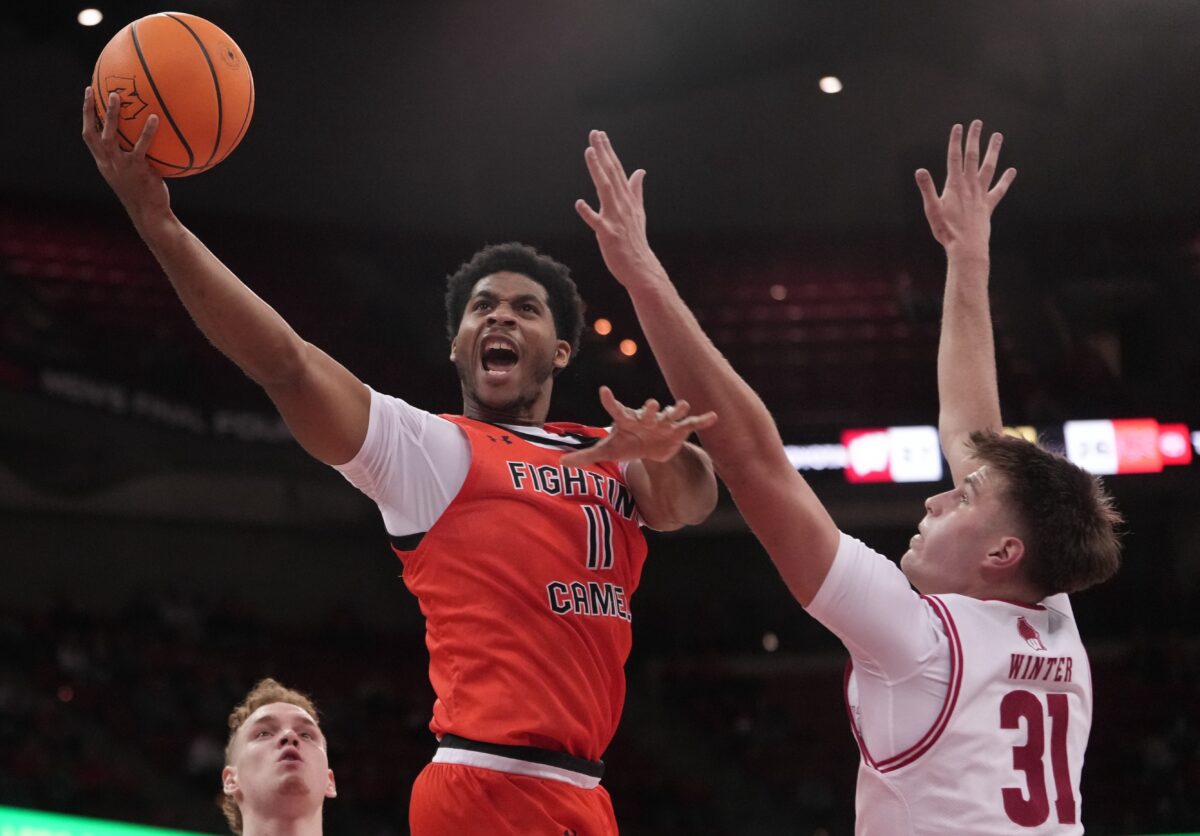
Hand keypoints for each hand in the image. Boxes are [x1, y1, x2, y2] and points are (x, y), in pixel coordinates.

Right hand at [81, 87, 170, 221]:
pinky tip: (155, 118)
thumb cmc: (144, 195)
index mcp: (104, 163)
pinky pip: (141, 146)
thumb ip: (131, 158)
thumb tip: (144, 139)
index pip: (89, 136)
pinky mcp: (137, 169)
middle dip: (91, 110)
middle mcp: (108, 163)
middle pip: (93, 133)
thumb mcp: (132, 175)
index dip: (87, 115)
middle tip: (94, 90)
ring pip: (111, 136)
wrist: (150, 215)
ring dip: (113, 115)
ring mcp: (121, 166)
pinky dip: (147, 132)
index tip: (88, 95)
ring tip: (118, 96)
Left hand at [560, 386, 716, 466]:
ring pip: (671, 413)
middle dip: (650, 409)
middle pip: (647, 411)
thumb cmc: (626, 444)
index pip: (615, 409)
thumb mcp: (607, 451)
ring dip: (677, 410)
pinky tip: (713, 417)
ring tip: (683, 405)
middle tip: (651, 405)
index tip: (602, 391)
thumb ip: (586, 456)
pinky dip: (702, 420)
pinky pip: (691, 424)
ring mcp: (664, 422)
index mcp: (626, 419)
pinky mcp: (678, 429)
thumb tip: (561, 464)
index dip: (609, 400)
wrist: (648, 447)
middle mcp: (646, 417)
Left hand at [575, 130, 665, 288]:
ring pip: (605, 189)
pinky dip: (588, 212)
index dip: (608, 152)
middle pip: (611, 174)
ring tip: (589, 152)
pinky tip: (579, 203)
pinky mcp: (608, 234)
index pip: (617, 170)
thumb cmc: (635, 240)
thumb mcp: (638, 212)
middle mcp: (621, 204)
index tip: (601, 135)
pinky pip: (596, 222)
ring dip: (597, 170)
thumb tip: (640, 171)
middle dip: (603, 153)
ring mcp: (615, 218)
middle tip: (594, 134)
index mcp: (627, 199)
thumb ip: (636, 190)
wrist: (640, 267)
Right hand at [915, 120, 1015, 255]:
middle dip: (974, 139)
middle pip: (972, 157)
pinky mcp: (988, 205)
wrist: (966, 246)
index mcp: (954, 185)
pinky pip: (999, 189)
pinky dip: (1006, 180)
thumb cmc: (946, 230)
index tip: (958, 127)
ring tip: (997, 136)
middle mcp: (969, 186)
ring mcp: (981, 194)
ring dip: (993, 151)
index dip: (955, 141)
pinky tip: (1012, 171)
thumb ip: (927, 188)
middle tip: (977, 123)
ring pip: (988, 167)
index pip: (954, 158)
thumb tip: (920, 171)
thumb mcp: (931, 209)